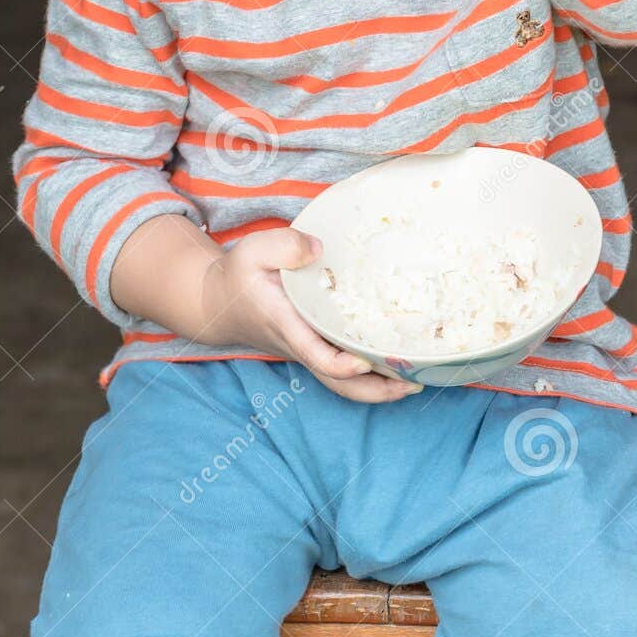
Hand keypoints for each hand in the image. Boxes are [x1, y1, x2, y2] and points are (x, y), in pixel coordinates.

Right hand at [202, 228, 422, 402]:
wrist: (220, 303)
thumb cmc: (240, 276)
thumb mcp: (253, 250)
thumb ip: (284, 245)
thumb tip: (319, 249)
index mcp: (288, 326)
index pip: (318, 358)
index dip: (345, 364)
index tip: (368, 358)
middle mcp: (302, 346)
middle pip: (340, 385)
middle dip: (377, 390)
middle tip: (414, 384)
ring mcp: (309, 351)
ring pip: (345, 383)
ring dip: (380, 387)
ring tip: (417, 379)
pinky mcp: (315, 348)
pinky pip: (343, 370)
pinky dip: (371, 373)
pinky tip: (397, 359)